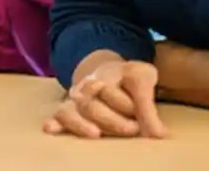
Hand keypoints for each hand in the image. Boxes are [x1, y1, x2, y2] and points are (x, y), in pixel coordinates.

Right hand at [43, 60, 166, 138]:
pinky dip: (55, 123)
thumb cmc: (127, 79)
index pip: (117, 90)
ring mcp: (76, 97)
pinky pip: (59, 115)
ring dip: (82, 124)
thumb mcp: (144, 79)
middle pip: (93, 104)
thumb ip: (148, 105)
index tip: (148, 122)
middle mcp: (88, 85)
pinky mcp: (68, 111)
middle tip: (132, 130)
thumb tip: (158, 135)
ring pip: (74, 110)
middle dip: (112, 119)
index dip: (133, 106)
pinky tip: (50, 128)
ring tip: (95, 134)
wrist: (107, 72)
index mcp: (109, 73)